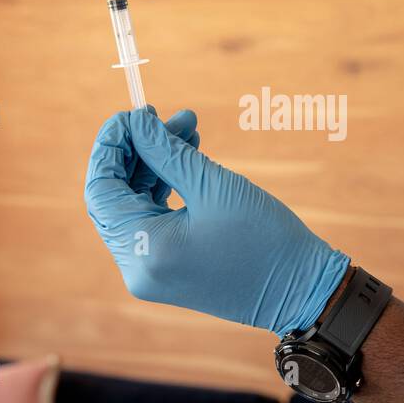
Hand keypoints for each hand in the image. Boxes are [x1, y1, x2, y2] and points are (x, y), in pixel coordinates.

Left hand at [84, 107, 348, 336]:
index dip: (111, 144)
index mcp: (144, 250)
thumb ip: (166, 150)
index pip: (101, 188)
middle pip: (114, 197)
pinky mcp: (168, 269)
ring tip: (187, 128)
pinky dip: (164, 188)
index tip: (135, 112)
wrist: (302, 290)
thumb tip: (135, 122)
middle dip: (137, 151)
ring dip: (154, 165)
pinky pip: (151, 221)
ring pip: (133, 206)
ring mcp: (151, 272)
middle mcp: (137, 268)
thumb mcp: (212, 185)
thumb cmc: (264, 238)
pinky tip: (187, 157)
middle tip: (165, 115)